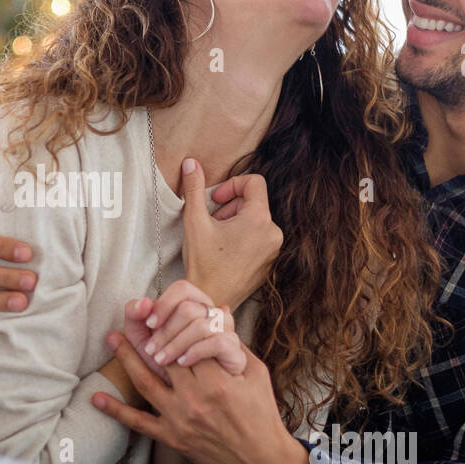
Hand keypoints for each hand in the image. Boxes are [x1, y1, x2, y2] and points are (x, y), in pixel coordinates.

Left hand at [90, 334, 314, 463]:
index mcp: (219, 379)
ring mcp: (180, 419)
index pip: (190, 341)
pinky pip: (139, 423)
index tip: (165, 314)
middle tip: (135, 317)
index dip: (175, 324)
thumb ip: (234, 343)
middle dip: (149, 335)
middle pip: (164, 356)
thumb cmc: (262, 414)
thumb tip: (220, 310)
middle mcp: (196, 398)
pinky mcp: (171, 438)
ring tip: (113, 338)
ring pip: (145, 382)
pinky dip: (116, 411)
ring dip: (126, 358)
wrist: (261, 461)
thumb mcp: (255, 373)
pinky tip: (96, 398)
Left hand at [132, 281, 243, 374]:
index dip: (164, 304)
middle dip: (165, 331)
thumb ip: (135, 317)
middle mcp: (212, 313)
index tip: (149, 324)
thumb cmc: (166, 364)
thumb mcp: (143, 340)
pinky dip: (195, 351)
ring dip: (175, 344)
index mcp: (194, 304)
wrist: (193, 394)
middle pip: (188, 308)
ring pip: (199, 325)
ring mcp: (226, 332)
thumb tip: (142, 303)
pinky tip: (182, 362)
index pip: (182, 289)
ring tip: (161, 360)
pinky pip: (216, 342)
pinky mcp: (235, 352)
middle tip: (151, 352)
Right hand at [180, 160, 282, 311]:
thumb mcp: (195, 221)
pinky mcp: (270, 263)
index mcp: (259, 219)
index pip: (254, 183)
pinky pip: (259, 239)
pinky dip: (243, 239)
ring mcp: (273, 250)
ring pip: (256, 221)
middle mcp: (273, 233)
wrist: (210, 300)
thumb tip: (191, 163)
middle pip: (254, 203)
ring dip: (235, 223)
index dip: (232, 185)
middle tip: (211, 223)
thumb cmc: (203, 263)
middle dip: (231, 207)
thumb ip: (194, 188)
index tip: (216, 200)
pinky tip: (225, 252)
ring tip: (217, 239)